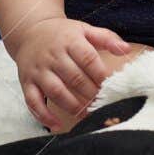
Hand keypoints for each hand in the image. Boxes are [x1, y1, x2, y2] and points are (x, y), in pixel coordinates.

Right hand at [12, 17, 130, 130]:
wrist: (28, 31)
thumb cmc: (62, 34)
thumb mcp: (84, 29)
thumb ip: (106, 38)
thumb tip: (126, 49)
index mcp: (69, 41)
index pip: (88, 59)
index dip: (101, 75)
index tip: (111, 87)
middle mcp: (53, 55)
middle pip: (74, 78)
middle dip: (90, 94)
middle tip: (102, 105)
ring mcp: (38, 70)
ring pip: (55, 91)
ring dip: (73, 106)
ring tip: (86, 115)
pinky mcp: (26, 82)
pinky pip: (32, 101)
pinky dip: (44, 115)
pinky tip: (56, 125)